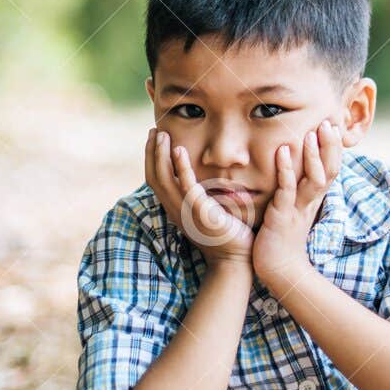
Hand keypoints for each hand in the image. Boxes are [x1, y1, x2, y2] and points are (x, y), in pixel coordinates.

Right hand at [145, 128, 253, 266]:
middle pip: (154, 178)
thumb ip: (200, 197)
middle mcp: (176, 211)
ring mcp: (186, 213)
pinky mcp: (200, 213)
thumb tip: (202, 179)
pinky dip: (180, 167)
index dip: (151, 160)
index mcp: (176, 210)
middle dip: (152, 153)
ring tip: (162, 134)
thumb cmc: (227, 236)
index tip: (154, 139)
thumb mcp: (207, 213)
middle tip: (154, 130)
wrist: (237, 259)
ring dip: (161, 155)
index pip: (155, 182)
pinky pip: (186, 187)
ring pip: (165, 180)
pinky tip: (179, 150)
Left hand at [252, 119, 343, 296]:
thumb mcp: (295, 208)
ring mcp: (298, 208)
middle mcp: (311, 201)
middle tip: (329, 122)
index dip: (334, 148)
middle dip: (330, 146)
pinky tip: (282, 152)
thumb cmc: (283, 236)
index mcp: (314, 198)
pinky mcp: (282, 215)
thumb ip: (299, 188)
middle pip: (329, 170)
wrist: (278, 268)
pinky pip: (287, 190)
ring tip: (311, 133)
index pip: (331, 168)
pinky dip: (286, 170)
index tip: (333, 125)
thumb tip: (301, 169)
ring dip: (313, 156)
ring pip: (314, 179)